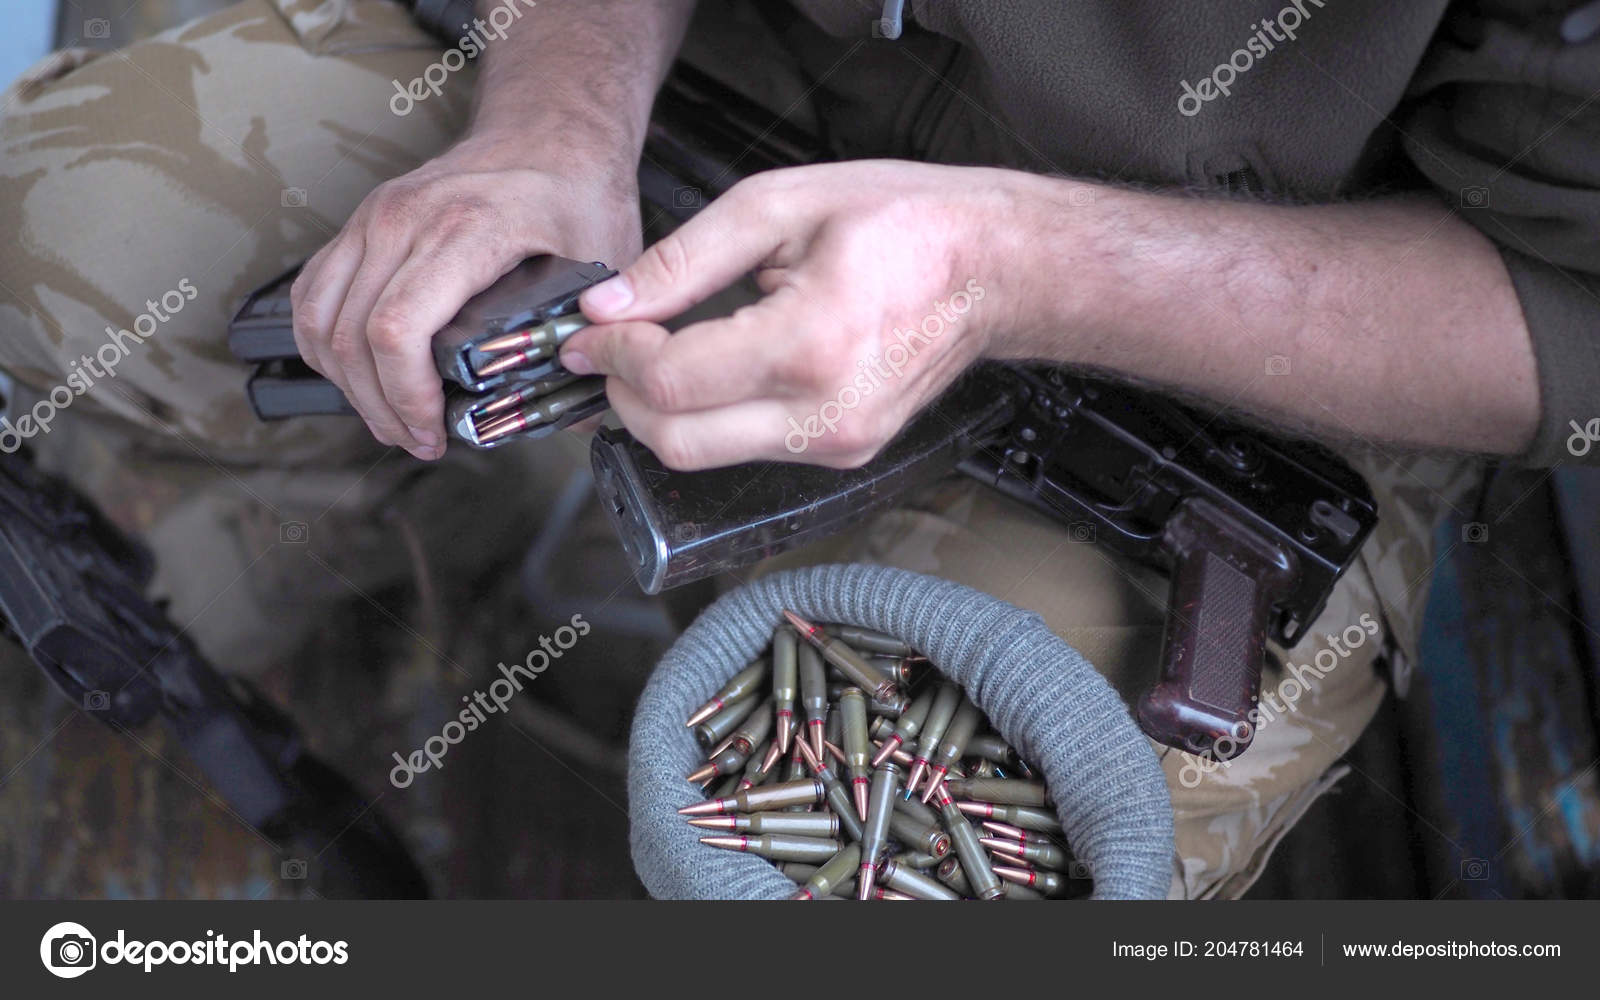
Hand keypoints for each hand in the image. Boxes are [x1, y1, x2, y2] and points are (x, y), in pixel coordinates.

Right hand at [291, 134, 640, 458]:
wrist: (547, 133)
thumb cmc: (573, 193)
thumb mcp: (602, 262)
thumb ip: (593, 337)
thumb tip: (587, 411)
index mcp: (464, 230)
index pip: (397, 328)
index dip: (405, 396)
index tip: (432, 430)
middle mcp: (404, 219)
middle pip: (351, 335)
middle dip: (380, 406)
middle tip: (417, 440)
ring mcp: (374, 216)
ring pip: (319, 318)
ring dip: (346, 383)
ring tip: (390, 418)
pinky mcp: (361, 223)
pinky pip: (312, 293)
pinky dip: (324, 344)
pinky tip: (359, 375)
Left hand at [561, 161, 1023, 469]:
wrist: (994, 270)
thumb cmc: (905, 224)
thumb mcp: (780, 206)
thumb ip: (684, 261)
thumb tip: (609, 306)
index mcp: (810, 344)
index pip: (672, 381)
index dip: (613, 356)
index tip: (592, 331)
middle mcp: (826, 414)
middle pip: (677, 444)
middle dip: (623, 399)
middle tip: (611, 352)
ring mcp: (840, 444)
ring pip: (707, 457)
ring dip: (663, 414)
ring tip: (660, 354)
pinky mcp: (846, 454)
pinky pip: (749, 451)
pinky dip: (712, 417)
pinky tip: (716, 370)